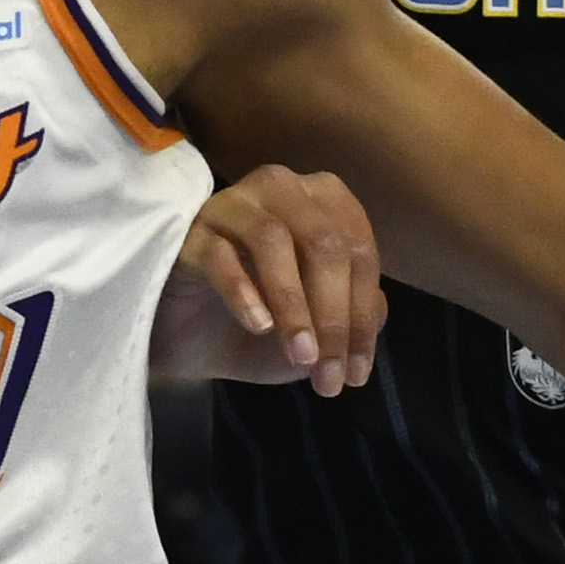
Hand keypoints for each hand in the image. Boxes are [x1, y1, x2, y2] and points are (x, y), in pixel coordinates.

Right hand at [151, 165, 386, 394]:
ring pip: (273, 240)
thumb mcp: (319, 329)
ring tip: (300, 355)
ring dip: (293, 303)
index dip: (362, 314)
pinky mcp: (189, 233)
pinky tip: (258, 327)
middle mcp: (282, 189)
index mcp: (323, 202)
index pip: (358, 251)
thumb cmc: (262, 322)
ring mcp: (232, 205)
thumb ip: (357, 314)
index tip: (354, 374)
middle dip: (333, 315)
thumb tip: (376, 312)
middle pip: (324, 241)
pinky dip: (243, 291)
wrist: (188, 341)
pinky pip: (219, 253)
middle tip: (326, 374)